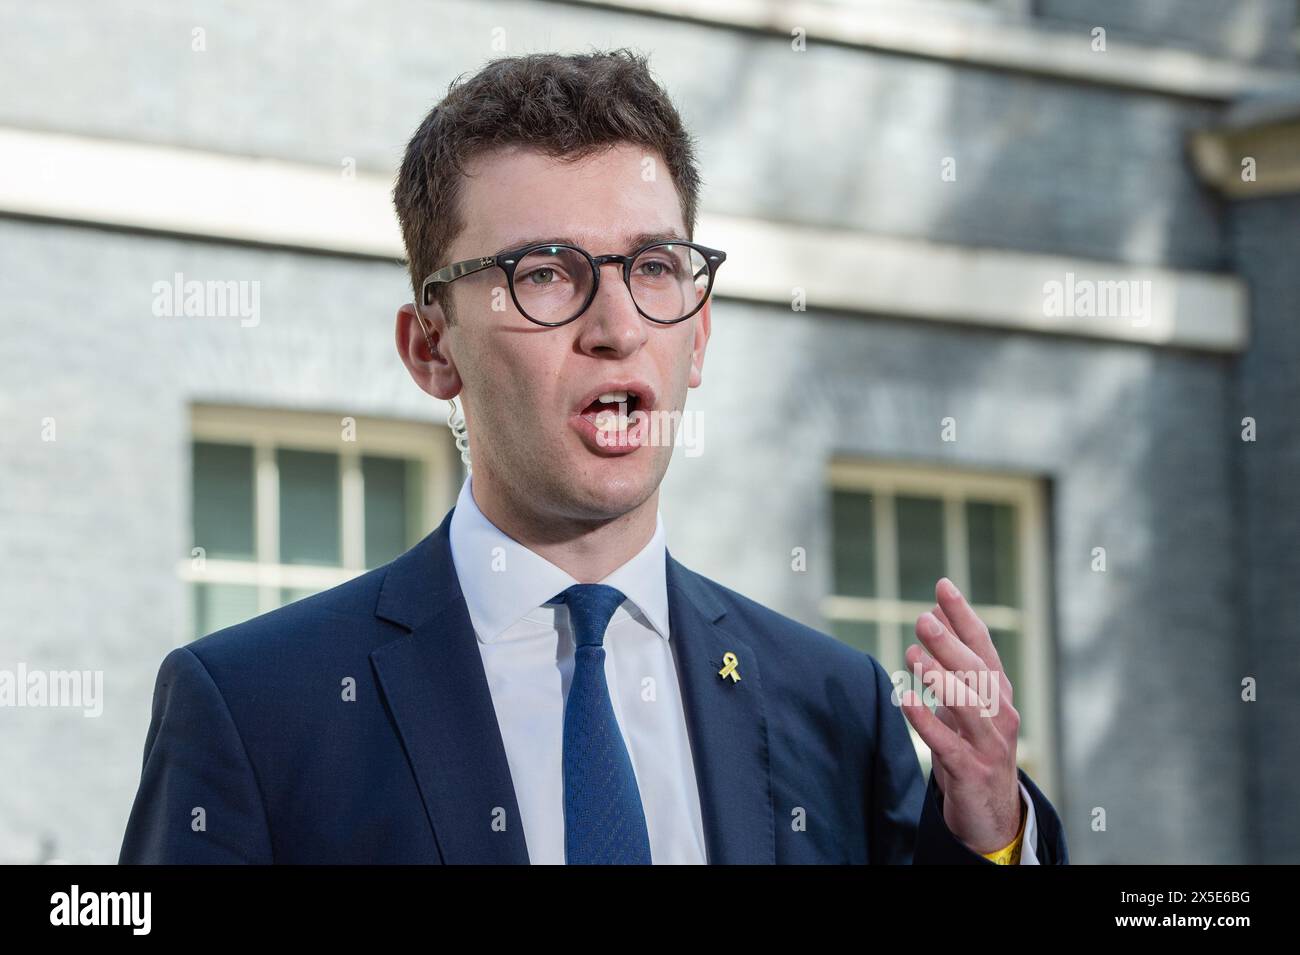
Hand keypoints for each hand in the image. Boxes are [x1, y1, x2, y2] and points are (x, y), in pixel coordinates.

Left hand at [900, 577, 1021, 854]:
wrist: (993, 814)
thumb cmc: (974, 747)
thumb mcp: (966, 703)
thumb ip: (952, 662)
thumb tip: (932, 614)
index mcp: (998, 693)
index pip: (983, 647)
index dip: (964, 616)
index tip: (943, 585)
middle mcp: (1000, 714)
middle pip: (978, 672)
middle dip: (950, 643)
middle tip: (922, 618)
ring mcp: (989, 744)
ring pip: (969, 707)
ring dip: (941, 679)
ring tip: (915, 655)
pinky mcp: (972, 771)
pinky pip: (947, 743)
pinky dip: (926, 721)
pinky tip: (906, 699)